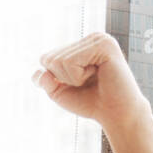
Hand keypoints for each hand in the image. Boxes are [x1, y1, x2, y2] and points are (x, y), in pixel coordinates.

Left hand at [33, 33, 152, 152]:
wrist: (115, 113)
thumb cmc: (90, 102)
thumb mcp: (60, 92)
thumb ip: (45, 81)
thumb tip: (37, 72)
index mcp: (81, 46)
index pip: (46, 58)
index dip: (56, 78)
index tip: (79, 83)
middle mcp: (90, 38)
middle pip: (49, 58)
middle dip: (63, 78)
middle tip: (87, 82)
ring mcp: (98, 39)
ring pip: (58, 60)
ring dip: (72, 78)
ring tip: (93, 79)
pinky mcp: (104, 45)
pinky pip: (70, 62)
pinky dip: (78, 76)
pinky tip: (98, 75)